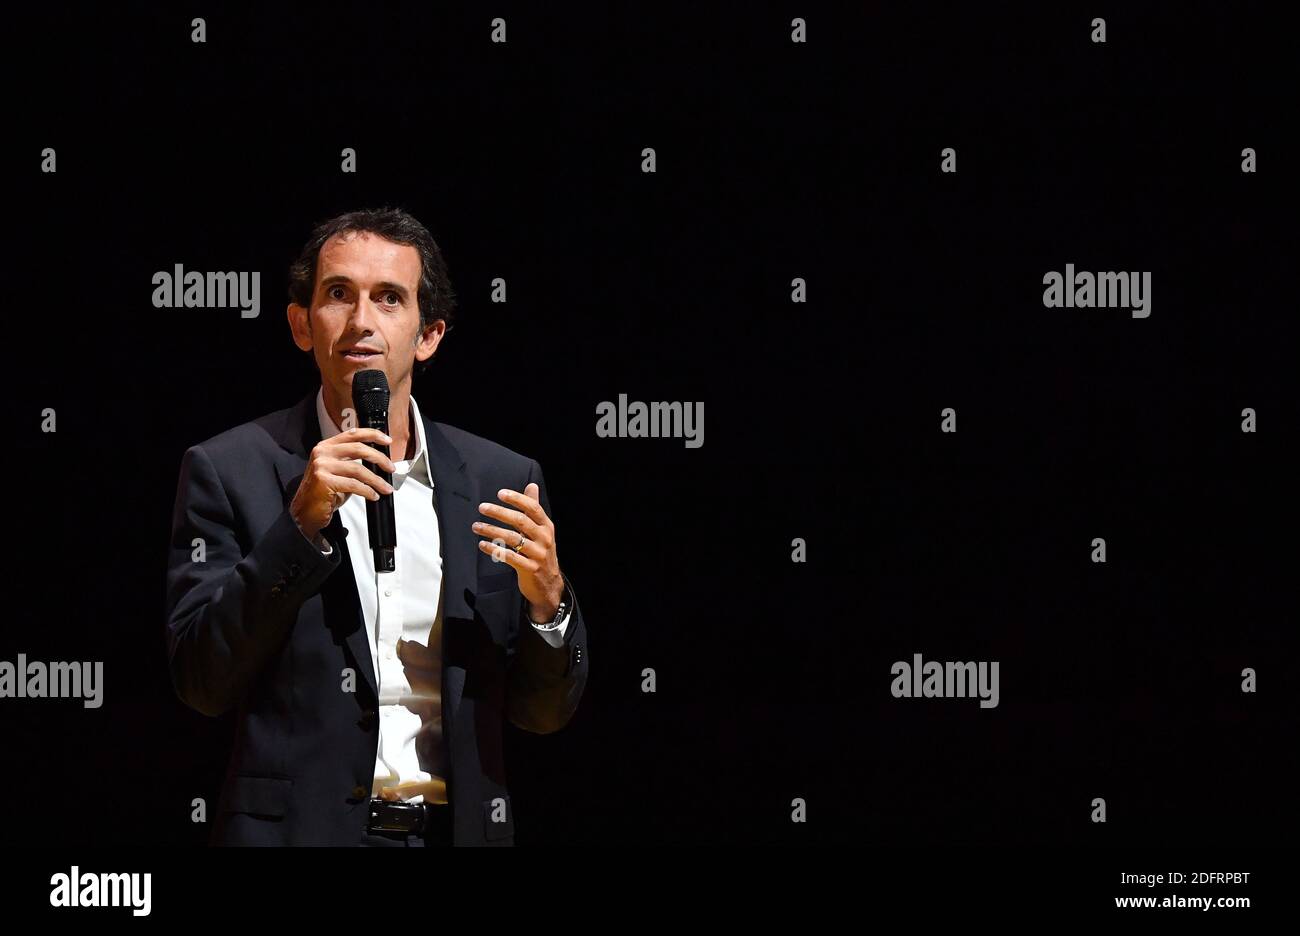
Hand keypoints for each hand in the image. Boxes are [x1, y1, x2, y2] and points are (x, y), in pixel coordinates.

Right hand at [289, 427, 395, 540]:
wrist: (305, 511)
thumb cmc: (324, 492)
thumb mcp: (339, 471)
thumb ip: (352, 461)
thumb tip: (379, 461)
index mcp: (326, 446)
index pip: (352, 434)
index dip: (372, 435)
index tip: (387, 440)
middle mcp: (322, 453)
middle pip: (358, 449)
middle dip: (379, 459)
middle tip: (391, 468)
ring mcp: (322, 466)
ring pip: (358, 469)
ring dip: (376, 480)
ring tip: (386, 488)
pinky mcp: (324, 480)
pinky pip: (354, 485)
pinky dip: (368, 491)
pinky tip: (373, 495)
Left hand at [472, 483, 563, 621]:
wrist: (549, 584)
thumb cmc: (541, 552)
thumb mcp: (542, 530)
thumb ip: (534, 508)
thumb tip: (532, 485)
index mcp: (547, 526)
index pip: (532, 508)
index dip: (517, 499)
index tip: (500, 494)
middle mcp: (544, 538)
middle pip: (520, 521)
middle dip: (499, 513)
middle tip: (482, 507)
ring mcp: (537, 554)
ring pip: (512, 538)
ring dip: (491, 531)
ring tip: (476, 526)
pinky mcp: (529, 569)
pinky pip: (509, 557)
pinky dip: (494, 550)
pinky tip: (482, 545)